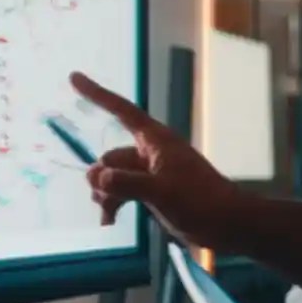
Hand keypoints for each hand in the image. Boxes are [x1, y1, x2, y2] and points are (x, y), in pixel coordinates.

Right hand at [69, 72, 246, 249]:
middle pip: (111, 156)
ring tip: (108, 216)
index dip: (97, 94)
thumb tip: (97, 177)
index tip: (73, 77)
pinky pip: (122, 192)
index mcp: (156, 141)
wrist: (227, 225)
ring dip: (105, 195)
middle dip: (101, 177)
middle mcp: (151, 153)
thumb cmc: (200, 201)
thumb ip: (126, 182)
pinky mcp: (153, 194)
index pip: (122, 111)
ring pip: (114, 177)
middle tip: (105, 199)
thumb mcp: (161, 190)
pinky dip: (114, 204)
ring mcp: (152, 174)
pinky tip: (110, 222)